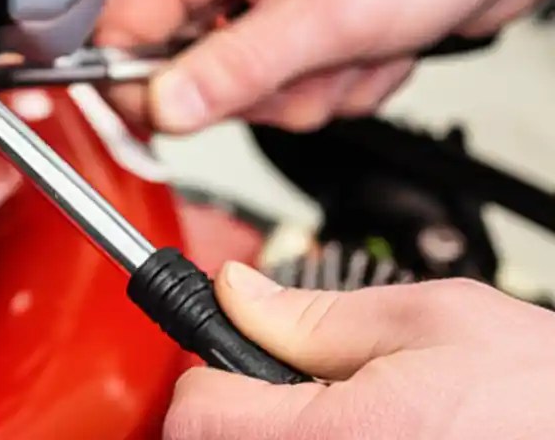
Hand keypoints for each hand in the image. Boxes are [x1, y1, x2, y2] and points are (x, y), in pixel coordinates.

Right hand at [97, 0, 554, 132]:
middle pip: (183, 67)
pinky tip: (369, 44)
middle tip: (310, 65)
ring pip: (240, 85)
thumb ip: (230, 73)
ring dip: (306, 88)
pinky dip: (331, 80)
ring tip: (355, 46)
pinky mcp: (294, 9)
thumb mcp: (324, 18)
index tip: (168, 128)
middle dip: (258, 88)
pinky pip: (284, 81)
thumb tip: (159, 110)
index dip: (138, 86)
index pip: (120, 26)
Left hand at [166, 265, 554, 438]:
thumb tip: (236, 292)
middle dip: (240, 408)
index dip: (209, 372)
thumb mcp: (427, 319)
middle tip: (293, 382)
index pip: (196, 416)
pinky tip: (367, 434)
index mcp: (336, 437)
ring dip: (273, 432)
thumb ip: (313, 312)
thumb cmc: (539, 391)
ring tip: (341, 411)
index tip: (233, 351)